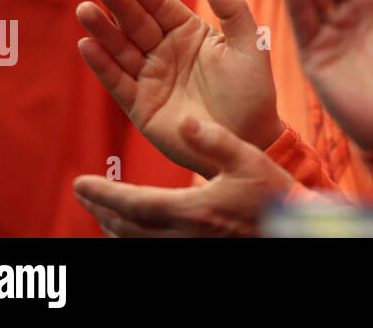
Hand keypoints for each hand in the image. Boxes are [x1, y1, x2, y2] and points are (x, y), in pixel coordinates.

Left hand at [73, 116, 294, 236]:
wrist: (294, 233)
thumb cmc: (274, 196)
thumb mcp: (249, 160)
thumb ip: (214, 140)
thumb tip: (183, 121)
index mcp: (190, 210)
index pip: (131, 204)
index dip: (102, 195)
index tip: (78, 183)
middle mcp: (181, 236)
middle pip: (126, 228)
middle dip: (101, 210)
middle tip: (84, 193)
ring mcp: (187, 248)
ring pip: (135, 243)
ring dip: (114, 227)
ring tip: (104, 211)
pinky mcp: (196, 251)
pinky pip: (152, 248)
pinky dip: (134, 237)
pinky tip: (138, 228)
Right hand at [76, 0, 283, 176]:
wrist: (249, 139)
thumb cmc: (253, 91)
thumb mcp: (249, 45)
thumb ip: (232, 10)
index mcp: (190, 33)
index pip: (161, 5)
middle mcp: (166, 51)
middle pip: (136, 23)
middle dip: (118, 5)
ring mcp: (151, 78)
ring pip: (121, 49)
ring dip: (103, 30)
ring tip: (86, 10)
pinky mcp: (140, 105)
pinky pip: (117, 81)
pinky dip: (101, 64)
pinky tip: (87, 45)